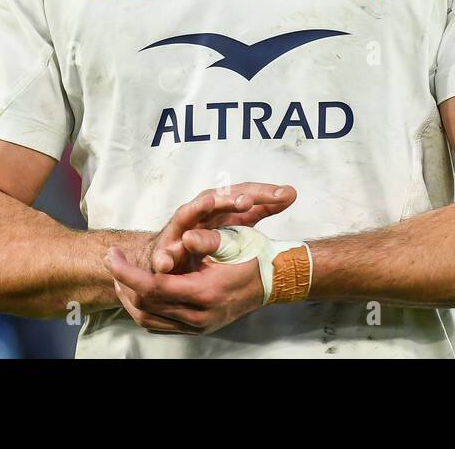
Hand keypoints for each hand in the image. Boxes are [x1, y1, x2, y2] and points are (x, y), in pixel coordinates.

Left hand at [105, 183, 298, 334]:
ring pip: (148, 319)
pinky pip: (160, 325)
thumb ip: (207, 240)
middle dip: (122, 283)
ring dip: (129, 298)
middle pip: (145, 306)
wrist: (273, 280)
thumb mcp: (234, 240)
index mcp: (205, 292)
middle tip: (114, 261)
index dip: (127, 272)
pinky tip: (139, 291)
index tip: (112, 256)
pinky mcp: (198, 329)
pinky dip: (143, 309)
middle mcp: (200, 315)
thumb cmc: (252, 255)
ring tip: (121, 275)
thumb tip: (184, 238)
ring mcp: (199, 326)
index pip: (153, 287)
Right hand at [141, 183, 296, 274]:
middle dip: (230, 198)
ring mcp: (179, 230)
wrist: (168, 256)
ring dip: (198, 208)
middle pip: (216, 198)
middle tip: (247, 200)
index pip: (243, 194)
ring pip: (188, 214)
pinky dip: (164, 256)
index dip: (263, 194)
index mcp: (220, 208)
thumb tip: (291, 192)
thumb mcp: (236, 222)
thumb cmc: (205, 236)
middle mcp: (199, 212)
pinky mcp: (163, 251)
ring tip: (210, 202)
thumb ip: (261, 208)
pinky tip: (167, 261)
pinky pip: (162, 253)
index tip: (286, 196)